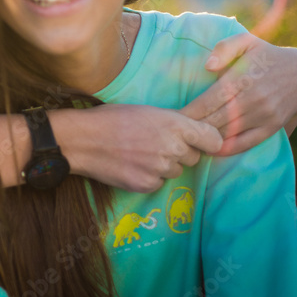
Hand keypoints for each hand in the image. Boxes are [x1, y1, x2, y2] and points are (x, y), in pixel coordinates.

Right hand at [54, 104, 222, 192]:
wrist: (83, 139)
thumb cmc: (112, 119)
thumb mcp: (146, 111)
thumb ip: (172, 122)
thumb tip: (192, 131)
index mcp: (175, 124)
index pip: (213, 139)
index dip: (208, 141)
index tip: (202, 142)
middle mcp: (173, 147)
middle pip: (193, 157)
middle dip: (179, 153)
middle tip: (155, 144)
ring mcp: (160, 169)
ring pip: (174, 171)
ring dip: (163, 166)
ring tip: (139, 154)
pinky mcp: (147, 185)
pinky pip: (157, 183)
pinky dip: (148, 177)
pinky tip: (131, 165)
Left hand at [182, 32, 296, 156]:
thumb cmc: (266, 54)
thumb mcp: (246, 41)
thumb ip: (225, 48)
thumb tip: (208, 66)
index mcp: (242, 78)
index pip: (209, 100)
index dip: (189, 112)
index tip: (173, 117)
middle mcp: (253, 99)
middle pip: (215, 119)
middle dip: (194, 127)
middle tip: (175, 132)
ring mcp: (264, 115)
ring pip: (228, 132)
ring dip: (208, 139)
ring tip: (189, 142)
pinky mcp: (272, 127)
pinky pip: (247, 142)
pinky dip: (229, 148)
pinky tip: (213, 150)